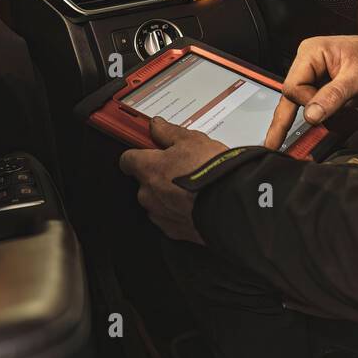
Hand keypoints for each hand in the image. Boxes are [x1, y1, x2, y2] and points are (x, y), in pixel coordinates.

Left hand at [118, 116, 226, 242]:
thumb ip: (168, 132)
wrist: (230, 206)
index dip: (138, 153)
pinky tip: (196, 202)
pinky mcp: (173, 231)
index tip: (148, 150)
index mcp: (149, 169)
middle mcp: (148, 194)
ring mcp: (160, 214)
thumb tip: (156, 126)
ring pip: (157, 200)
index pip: (127, 159)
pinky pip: (170, 217)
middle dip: (159, 174)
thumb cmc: (212, 173)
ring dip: (169, 193)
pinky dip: (179, 210)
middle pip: (144, 181)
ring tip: (192, 186)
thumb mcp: (192, 140)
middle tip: (181, 166)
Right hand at [264, 35, 357, 149]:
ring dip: (309, 117)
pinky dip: (316, 116)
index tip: (324, 110)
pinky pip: (311, 104)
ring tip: (286, 138)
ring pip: (299, 102)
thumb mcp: (356, 79)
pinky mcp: (321, 84)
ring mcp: (314, 73)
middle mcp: (308, 61)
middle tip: (272, 142)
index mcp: (311, 52)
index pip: (294, 86)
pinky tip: (314, 127)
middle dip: (284, 119)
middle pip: (290, 95)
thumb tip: (311, 114)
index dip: (307, 102)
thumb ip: (332, 96)